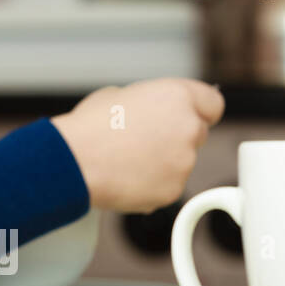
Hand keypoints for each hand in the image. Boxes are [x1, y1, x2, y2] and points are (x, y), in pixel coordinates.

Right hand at [50, 77, 224, 212]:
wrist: (72, 162)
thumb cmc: (88, 127)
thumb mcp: (115, 95)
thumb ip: (146, 103)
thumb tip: (148, 112)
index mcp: (177, 97)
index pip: (212, 103)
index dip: (198, 109)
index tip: (188, 116)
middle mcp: (188, 128)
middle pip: (196, 133)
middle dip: (175, 137)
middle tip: (142, 139)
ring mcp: (184, 162)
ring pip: (180, 161)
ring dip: (161, 161)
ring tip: (124, 158)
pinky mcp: (173, 190)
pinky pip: (167, 185)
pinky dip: (151, 183)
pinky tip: (124, 175)